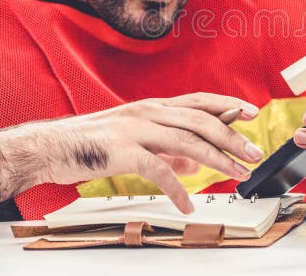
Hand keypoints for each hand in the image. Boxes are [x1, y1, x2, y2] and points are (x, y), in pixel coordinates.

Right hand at [26, 93, 263, 212]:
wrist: (51, 147)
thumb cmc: (93, 144)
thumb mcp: (136, 140)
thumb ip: (167, 149)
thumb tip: (196, 161)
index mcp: (154, 107)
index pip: (199, 101)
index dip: (227, 105)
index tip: (252, 112)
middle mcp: (149, 112)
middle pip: (201, 121)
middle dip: (232, 137)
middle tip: (254, 153)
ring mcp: (136, 129)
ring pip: (187, 141)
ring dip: (217, 159)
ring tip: (237, 174)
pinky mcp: (122, 151)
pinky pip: (157, 170)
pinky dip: (177, 188)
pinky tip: (188, 204)